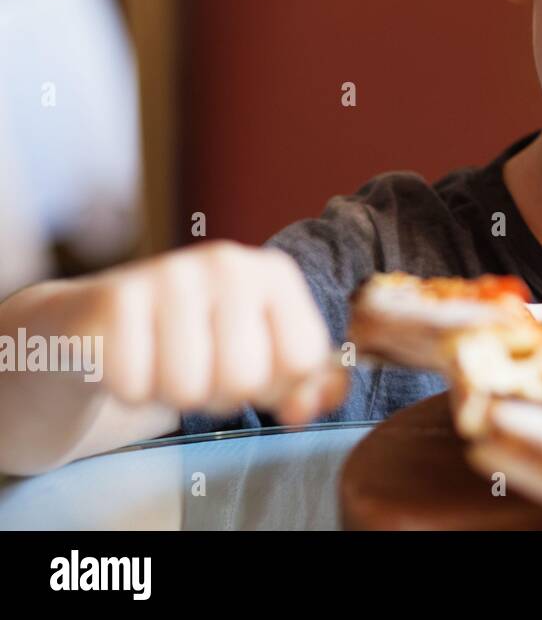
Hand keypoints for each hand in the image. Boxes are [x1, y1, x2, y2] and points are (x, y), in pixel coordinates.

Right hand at [66, 241, 347, 424]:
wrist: (102, 316)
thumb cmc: (199, 338)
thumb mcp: (263, 352)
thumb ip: (307, 383)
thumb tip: (309, 407)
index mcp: (274, 273)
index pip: (303, 358)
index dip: (277, 384)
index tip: (252, 366)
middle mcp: (227, 263)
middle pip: (246, 378)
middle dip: (221, 394)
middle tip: (201, 366)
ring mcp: (170, 275)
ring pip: (188, 389)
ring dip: (173, 394)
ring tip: (166, 361)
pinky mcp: (116, 299)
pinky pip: (135, 387)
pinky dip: (131, 390)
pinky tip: (132, 357)